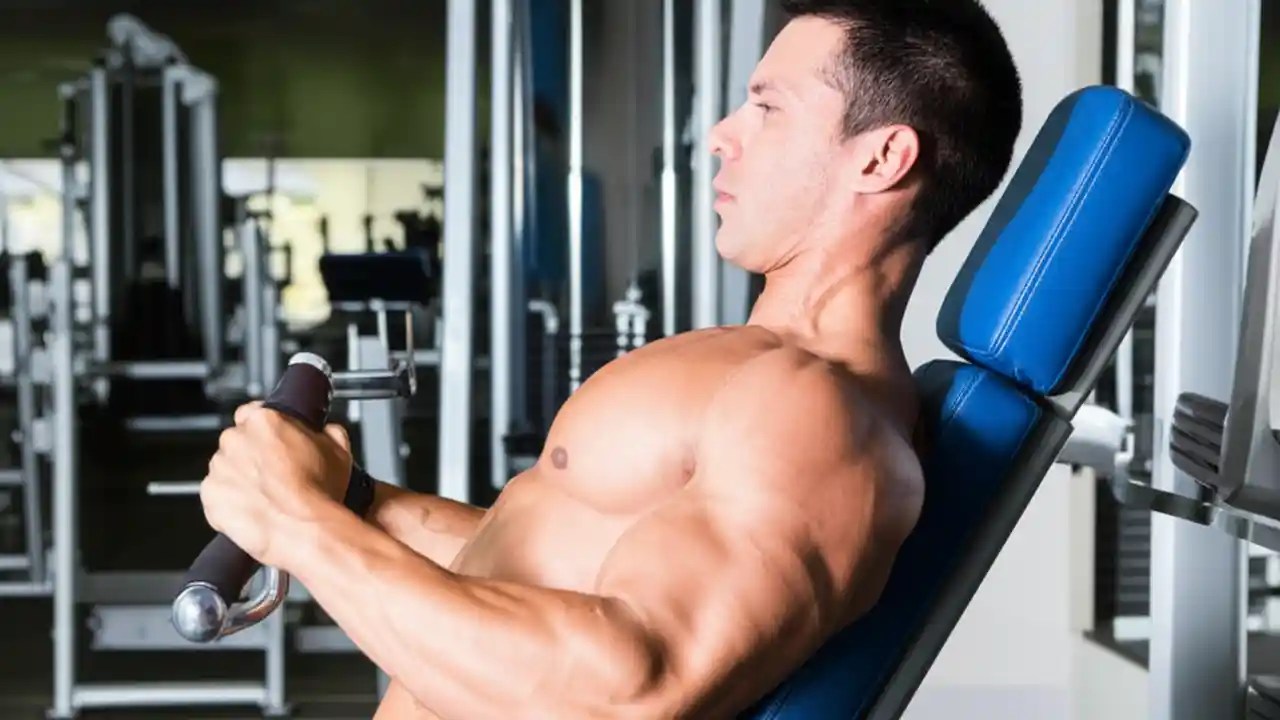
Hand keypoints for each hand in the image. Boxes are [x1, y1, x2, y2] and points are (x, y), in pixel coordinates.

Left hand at [199, 401, 352, 568]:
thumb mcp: (339, 451)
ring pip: (226, 467)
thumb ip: (328, 433)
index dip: (264, 428)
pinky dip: (230, 500)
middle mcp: (235, 439)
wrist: (303, 530)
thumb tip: (327, 432)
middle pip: (238, 440)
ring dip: (240, 477)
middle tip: (274, 473)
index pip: (252, 411)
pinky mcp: (210, 495)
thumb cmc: (319, 493)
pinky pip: (216, 494)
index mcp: (264, 421)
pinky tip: (253, 509)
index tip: (270, 439)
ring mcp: (219, 468)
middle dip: (252, 454)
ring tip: (265, 496)